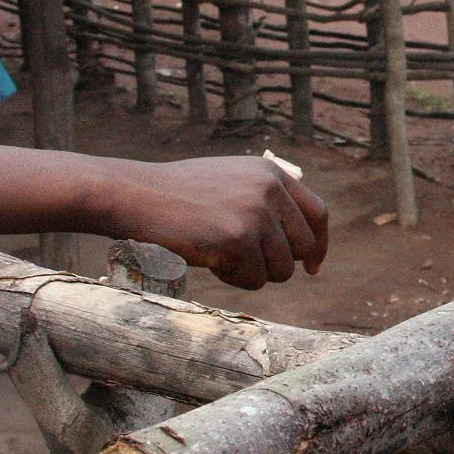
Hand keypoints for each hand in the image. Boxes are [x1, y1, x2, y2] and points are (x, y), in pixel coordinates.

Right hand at [97, 157, 330, 289]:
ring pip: (281, 269)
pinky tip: (211, 261)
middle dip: (280, 265)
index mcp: (270, 173)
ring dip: (253, 274)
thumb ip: (264, 201)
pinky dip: (234, 280)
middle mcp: (269, 189)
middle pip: (304, 247)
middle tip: (249, 266)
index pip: (317, 213)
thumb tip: (301, 243)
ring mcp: (255, 213)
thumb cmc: (176, 195)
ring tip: (221, 257)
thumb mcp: (230, 182)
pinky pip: (255, 280)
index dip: (318, 244)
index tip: (312, 265)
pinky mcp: (238, 239)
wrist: (135, 195)